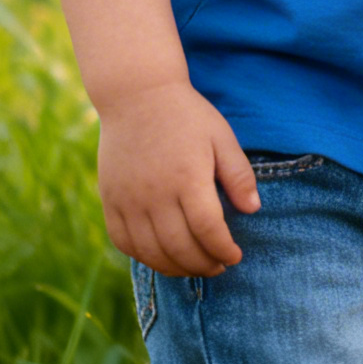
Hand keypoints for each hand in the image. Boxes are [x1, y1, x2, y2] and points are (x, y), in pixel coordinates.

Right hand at [96, 80, 260, 275]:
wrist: (136, 95)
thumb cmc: (186, 115)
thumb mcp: (222, 137)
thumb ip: (238, 175)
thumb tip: (253, 210)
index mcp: (187, 178)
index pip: (208, 230)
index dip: (223, 250)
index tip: (235, 256)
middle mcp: (154, 193)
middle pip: (179, 247)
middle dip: (203, 265)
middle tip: (218, 267)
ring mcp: (128, 199)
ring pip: (150, 251)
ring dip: (175, 268)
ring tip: (194, 267)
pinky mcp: (110, 199)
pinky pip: (123, 241)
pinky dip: (143, 256)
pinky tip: (162, 256)